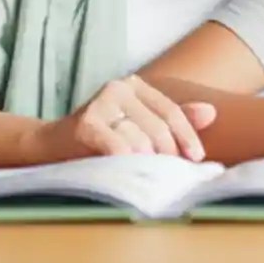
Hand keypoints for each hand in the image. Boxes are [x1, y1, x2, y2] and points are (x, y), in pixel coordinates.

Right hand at [31, 75, 217, 161]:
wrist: (52, 146)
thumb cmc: (100, 140)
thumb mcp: (137, 126)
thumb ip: (172, 119)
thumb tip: (211, 112)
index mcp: (133, 85)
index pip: (171, 111)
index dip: (187, 136)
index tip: (197, 158)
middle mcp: (118, 87)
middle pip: (158, 127)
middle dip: (169, 155)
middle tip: (171, 175)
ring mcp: (100, 103)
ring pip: (141, 139)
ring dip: (148, 163)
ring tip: (149, 177)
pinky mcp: (86, 124)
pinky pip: (119, 147)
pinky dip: (127, 163)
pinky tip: (129, 172)